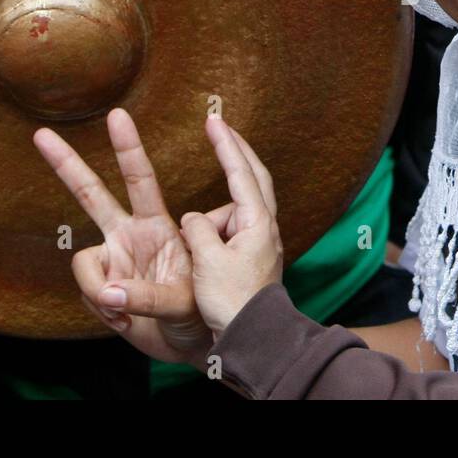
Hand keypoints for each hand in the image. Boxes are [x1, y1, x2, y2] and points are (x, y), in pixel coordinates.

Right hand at [34, 108, 214, 364]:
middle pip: (90, 194)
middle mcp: (129, 236)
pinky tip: (125, 319)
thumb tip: (106, 293)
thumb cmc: (200, 312)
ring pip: (81, 262)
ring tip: (128, 312)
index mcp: (158, 226)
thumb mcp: (185, 300)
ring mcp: (112, 261)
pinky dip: (104, 310)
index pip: (141, 180)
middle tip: (40, 134)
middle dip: (66, 164)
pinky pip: (87, 292)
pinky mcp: (100, 287)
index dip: (128, 148)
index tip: (117, 114)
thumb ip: (148, 296)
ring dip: (99, 291)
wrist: (190, 343)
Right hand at [179, 114, 283, 335]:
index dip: (226, 145)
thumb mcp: (208, 262)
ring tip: (203, 231)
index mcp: (257, 222)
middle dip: (236, 151)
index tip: (214, 120)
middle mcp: (264, 226)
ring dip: (219, 206)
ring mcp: (261, 240)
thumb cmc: (233, 301)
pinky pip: (233, 227)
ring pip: (239, 207)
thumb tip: (192, 218)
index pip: (242, 173)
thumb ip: (198, 231)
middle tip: (220, 127)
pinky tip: (204, 242)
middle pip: (253, 177)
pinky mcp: (253, 255)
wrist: (255, 337)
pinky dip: (217, 224)